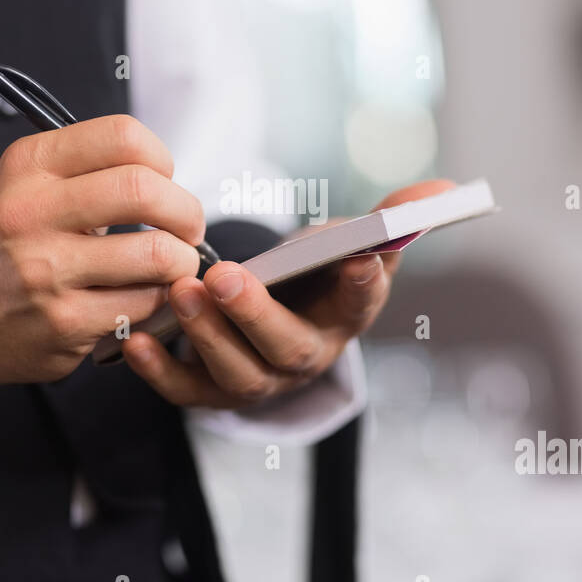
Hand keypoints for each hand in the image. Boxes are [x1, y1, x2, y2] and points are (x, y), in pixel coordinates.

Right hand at [0, 115, 203, 397]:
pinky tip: (147, 294)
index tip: (164, 179)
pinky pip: (144, 302)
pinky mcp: (66, 320)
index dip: (161, 157)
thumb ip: (91, 167)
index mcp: (30, 165)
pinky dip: (160, 298)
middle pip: (143, 190)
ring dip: (181, 260)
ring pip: (155, 254)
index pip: (122, 136)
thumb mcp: (31, 183)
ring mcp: (47, 270)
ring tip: (174, 263)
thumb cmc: (13, 243)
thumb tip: (168, 177)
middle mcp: (32, 212)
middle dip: (186, 210)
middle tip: (188, 227)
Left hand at [122, 179, 454, 407]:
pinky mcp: (211, 392)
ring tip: (183, 291)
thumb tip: (444, 189)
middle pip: (287, 349)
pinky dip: (160, 371)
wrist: (276, 325)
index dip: (364, 284)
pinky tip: (136, 342)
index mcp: (345, 318)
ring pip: (236, 374)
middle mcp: (305, 357)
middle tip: (225, 276)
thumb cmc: (315, 279)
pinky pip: (186, 391)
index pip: (362, 305)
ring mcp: (258, 380)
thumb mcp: (355, 248)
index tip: (360, 257)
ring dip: (208, 337)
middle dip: (256, 315)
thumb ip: (394, 218)